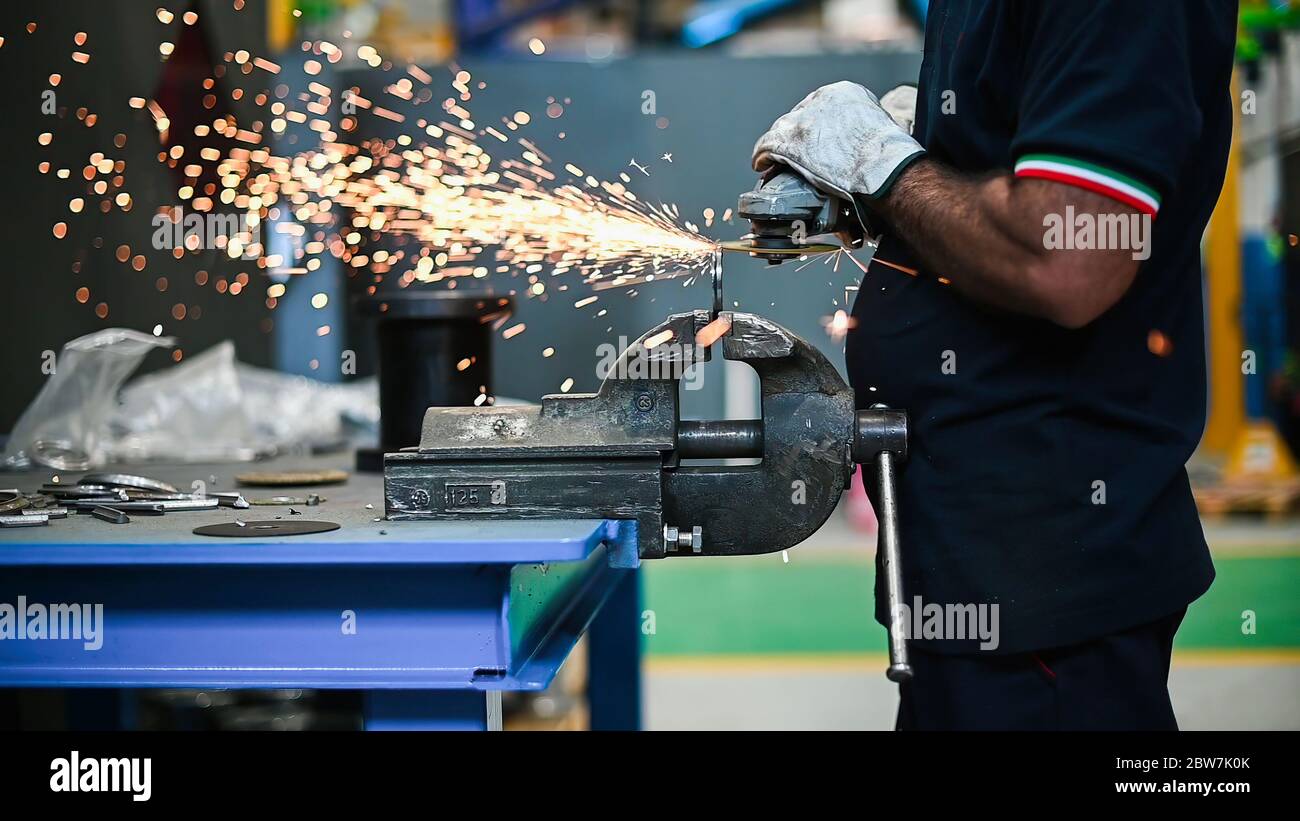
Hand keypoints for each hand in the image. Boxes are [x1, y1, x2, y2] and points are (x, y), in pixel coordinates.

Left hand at [752, 81, 924, 200]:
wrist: (881, 168)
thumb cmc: (888, 155)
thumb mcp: (878, 125)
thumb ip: (861, 125)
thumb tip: (858, 141)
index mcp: (844, 92)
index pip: (818, 108)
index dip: (813, 127)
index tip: (814, 141)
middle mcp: (820, 101)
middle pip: (798, 118)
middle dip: (796, 137)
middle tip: (799, 156)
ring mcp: (803, 121)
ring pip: (781, 131)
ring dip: (777, 147)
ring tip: (775, 162)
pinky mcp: (790, 142)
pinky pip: (766, 146)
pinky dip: (762, 156)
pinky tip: (761, 165)